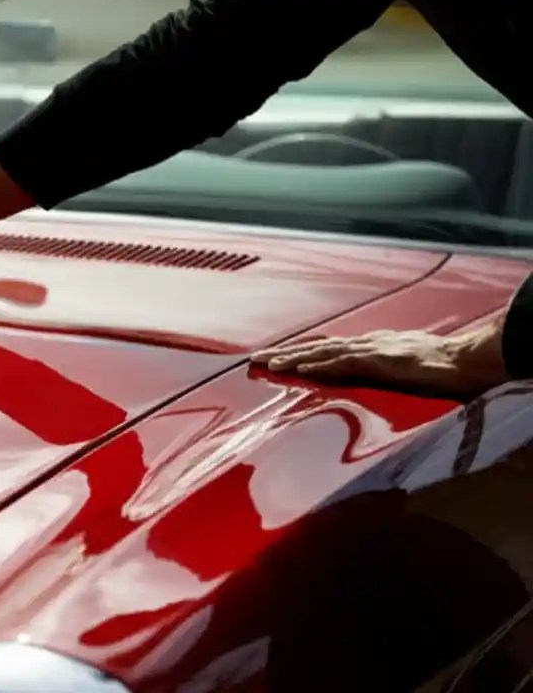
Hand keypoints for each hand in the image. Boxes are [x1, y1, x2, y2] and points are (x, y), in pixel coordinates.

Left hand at [251, 328, 507, 395]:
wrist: (464, 359)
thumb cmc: (438, 363)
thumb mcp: (401, 364)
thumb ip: (381, 368)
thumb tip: (366, 375)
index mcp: (368, 345)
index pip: (325, 348)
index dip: (298, 353)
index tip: (273, 358)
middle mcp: (364, 344)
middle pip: (316, 348)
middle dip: (284, 353)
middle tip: (254, 359)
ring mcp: (370, 351)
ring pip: (323, 354)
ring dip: (293, 359)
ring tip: (267, 364)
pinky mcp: (380, 362)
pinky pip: (344, 364)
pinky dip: (321, 367)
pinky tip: (302, 370)